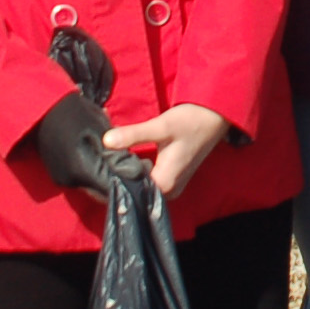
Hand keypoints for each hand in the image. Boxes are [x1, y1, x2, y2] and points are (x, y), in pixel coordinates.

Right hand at [34, 92, 125, 199]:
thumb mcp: (101, 130)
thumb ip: (116, 153)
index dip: (128, 181)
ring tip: (118, 159)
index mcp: (82, 170)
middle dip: (118, 180)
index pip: (112, 188)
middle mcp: (70, 181)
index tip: (140, 170)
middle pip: (102, 190)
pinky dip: (93, 172)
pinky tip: (101, 157)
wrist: (43, 108)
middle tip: (132, 165)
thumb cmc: (75, 113)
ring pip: (92, 185)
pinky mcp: (58, 175)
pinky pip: (81, 179)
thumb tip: (133, 169)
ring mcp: (62, 179)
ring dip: (106, 176)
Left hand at [105, 102, 229, 198]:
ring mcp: (170, 186)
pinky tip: (121, 157)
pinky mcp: (170, 178)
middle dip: (116, 174)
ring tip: (106, 158)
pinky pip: (145, 179)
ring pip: (139, 184)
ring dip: (124, 171)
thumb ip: (133, 135)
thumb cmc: (190, 121)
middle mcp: (167, 191)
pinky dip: (134, 168)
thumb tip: (105, 141)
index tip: (95, 166)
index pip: (128, 189)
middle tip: (97, 160)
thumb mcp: (160, 127)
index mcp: (164, 184)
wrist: (215, 117)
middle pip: (133, 188)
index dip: (111, 177)